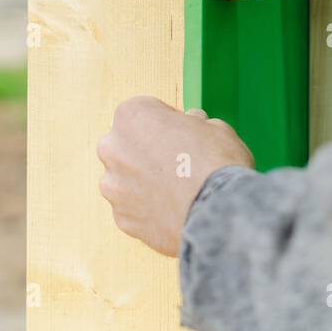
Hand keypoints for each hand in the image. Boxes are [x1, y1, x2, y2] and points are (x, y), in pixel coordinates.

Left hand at [97, 96, 254, 256]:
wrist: (218, 213)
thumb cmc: (216, 163)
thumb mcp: (214, 127)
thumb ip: (193, 123)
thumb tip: (192, 125)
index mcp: (131, 115)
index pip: (146, 112)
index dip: (169, 123)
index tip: (184, 135)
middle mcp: (112, 148)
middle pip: (129, 145)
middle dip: (149, 152)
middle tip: (180, 164)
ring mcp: (113, 186)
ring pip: (127, 180)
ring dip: (145, 183)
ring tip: (178, 192)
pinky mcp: (121, 218)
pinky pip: (133, 209)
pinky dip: (148, 210)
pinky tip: (174, 211)